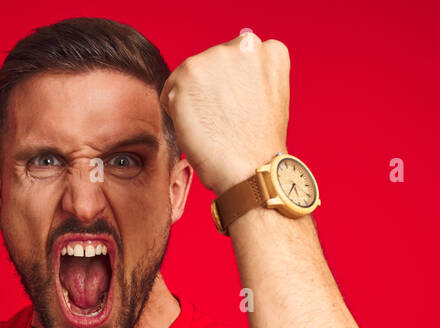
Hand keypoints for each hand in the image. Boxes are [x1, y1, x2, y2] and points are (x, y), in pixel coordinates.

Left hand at [159, 31, 291, 194]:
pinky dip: (176, 111)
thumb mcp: (268, 97)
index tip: (243, 110)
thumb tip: (226, 68)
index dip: (235, 89)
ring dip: (193, 100)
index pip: (238, 60)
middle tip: (226, 120)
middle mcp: (244, 45)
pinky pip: (169, 90)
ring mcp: (215, 57)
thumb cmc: (258, 144)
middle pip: (212, 64)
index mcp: (270, 51)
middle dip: (212, 90)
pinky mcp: (188, 73)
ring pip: (190, 76)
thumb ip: (251, 76)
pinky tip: (199, 127)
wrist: (250, 170)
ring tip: (214, 125)